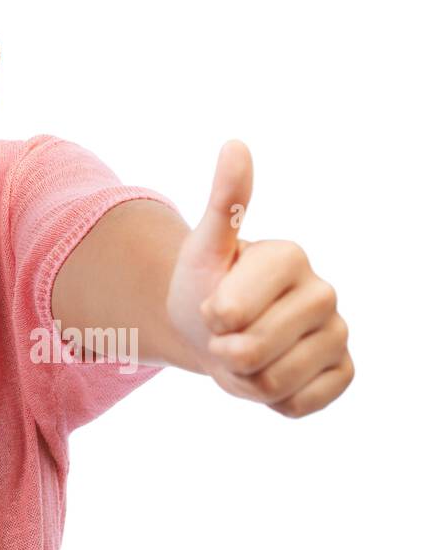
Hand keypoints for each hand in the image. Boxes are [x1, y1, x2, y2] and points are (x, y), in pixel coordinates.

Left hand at [165, 140, 352, 416]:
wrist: (214, 329)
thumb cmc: (205, 284)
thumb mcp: (204, 247)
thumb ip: (223, 202)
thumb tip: (235, 144)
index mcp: (289, 255)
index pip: (234, 310)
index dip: (211, 317)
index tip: (212, 305)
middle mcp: (324, 291)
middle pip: (254, 350)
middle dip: (224, 352)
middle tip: (223, 336)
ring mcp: (339, 333)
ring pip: (274, 382)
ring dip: (243, 380)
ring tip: (242, 355)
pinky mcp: (344, 371)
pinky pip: (299, 405)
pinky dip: (270, 401)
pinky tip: (268, 375)